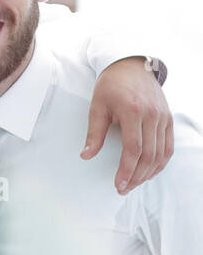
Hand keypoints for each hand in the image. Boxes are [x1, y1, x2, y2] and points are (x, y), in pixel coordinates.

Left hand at [83, 56, 173, 194]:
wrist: (131, 65)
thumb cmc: (111, 85)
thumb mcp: (97, 106)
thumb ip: (94, 133)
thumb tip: (85, 155)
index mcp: (133, 112)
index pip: (133, 149)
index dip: (127, 169)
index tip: (118, 184)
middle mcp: (152, 116)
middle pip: (148, 154)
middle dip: (136, 176)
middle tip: (123, 188)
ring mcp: (163, 117)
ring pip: (160, 153)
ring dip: (148, 172)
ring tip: (134, 183)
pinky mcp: (168, 119)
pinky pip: (168, 146)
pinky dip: (161, 162)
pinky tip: (150, 172)